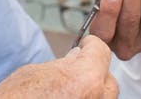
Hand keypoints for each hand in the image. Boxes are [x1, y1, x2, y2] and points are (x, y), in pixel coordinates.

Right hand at [0, 35, 116, 98]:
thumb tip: (73, 60)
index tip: (84, 47)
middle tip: (74, 70)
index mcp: (85, 78)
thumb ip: (61, 65)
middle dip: (93, 72)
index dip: (90, 47)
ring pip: (103, 98)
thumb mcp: (33, 73)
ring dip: (90, 92)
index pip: (101, 51)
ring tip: (67, 91)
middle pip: (107, 79)